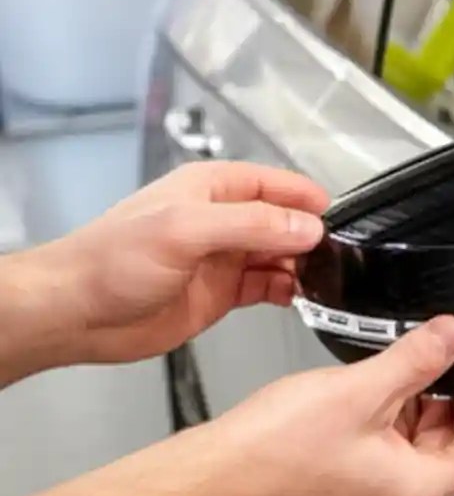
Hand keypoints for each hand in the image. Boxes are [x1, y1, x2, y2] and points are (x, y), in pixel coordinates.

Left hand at [33, 161, 328, 363]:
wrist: (77, 313)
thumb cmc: (113, 261)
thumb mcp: (186, 231)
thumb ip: (251, 226)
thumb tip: (306, 228)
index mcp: (209, 190)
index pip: (270, 182)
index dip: (302, 195)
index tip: (334, 213)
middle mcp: (219, 221)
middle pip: (280, 220)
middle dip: (307, 235)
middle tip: (332, 255)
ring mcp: (222, 258)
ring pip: (278, 255)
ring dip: (300, 265)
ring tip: (318, 279)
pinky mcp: (221, 293)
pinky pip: (267, 286)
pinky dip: (286, 291)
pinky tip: (297, 297)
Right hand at [194, 316, 453, 495]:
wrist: (213, 478)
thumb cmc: (276, 450)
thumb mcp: (362, 389)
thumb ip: (417, 359)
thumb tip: (453, 336)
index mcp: (416, 491)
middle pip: (449, 454)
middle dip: (446, 405)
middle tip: (432, 363)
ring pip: (414, 453)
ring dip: (412, 411)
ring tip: (391, 371)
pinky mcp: (341, 495)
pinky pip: (382, 458)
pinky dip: (383, 424)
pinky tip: (361, 393)